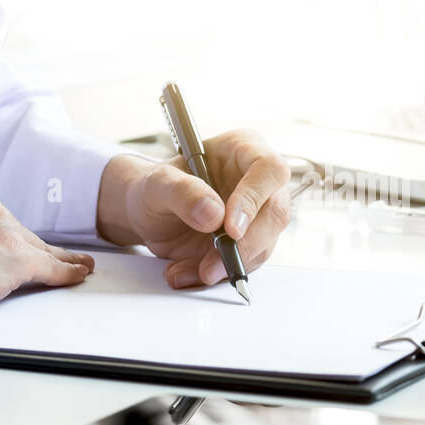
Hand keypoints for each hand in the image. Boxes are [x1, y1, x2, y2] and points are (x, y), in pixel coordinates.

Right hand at [0, 177, 94, 328]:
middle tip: (35, 261)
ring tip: (75, 264)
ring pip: (36, 246)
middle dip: (22, 246)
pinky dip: (68, 271)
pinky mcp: (17, 259)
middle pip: (15, 228)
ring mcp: (3, 230)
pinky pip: (51, 266)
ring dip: (55, 258)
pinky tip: (78, 273)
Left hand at [96, 129, 291, 288]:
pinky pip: (246, 264)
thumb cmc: (155, 187)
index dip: (254, 199)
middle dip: (244, 246)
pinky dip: (218, 273)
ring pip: (264, 245)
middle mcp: (258, 182)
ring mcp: (258, 215)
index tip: (230, 228)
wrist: (148, 214)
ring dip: (227, 264)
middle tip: (210, 265)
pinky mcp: (250, 243)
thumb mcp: (157, 183)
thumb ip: (182, 192)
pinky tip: (189, 271)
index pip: (268, 169)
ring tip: (187, 269)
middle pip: (275, 213)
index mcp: (243, 150)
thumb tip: (214, 214)